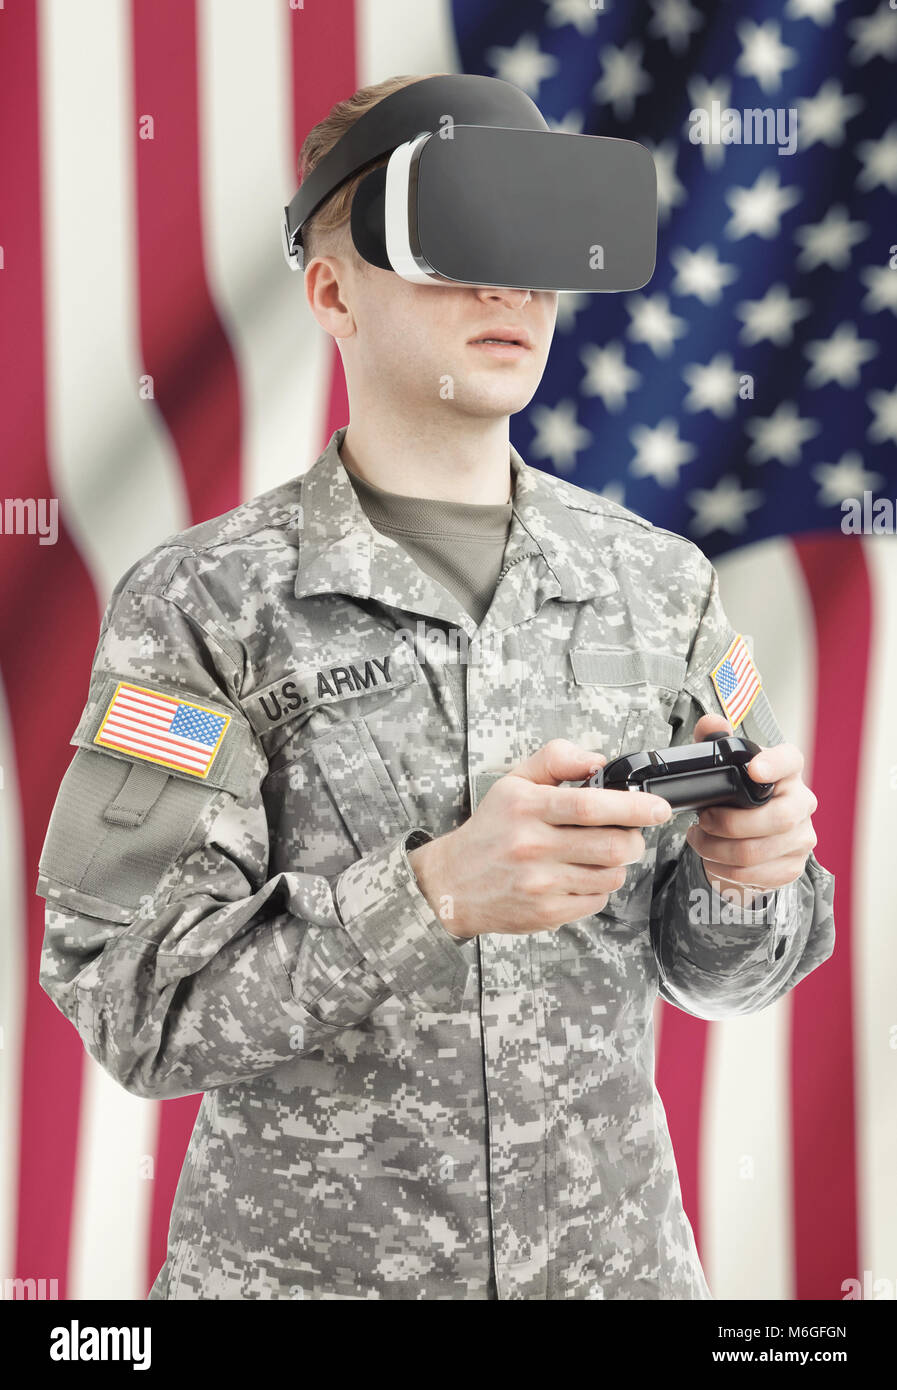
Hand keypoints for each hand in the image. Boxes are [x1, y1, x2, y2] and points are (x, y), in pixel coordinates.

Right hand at [407, 738, 671, 939]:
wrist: (451, 883)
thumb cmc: (490, 829)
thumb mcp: (513, 782)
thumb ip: (556, 760)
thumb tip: (598, 760)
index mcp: (527, 808)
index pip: (591, 806)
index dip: (633, 806)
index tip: (658, 807)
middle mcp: (532, 846)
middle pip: (611, 845)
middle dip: (634, 840)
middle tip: (629, 835)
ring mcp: (539, 883)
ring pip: (609, 875)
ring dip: (616, 865)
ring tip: (598, 856)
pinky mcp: (544, 912)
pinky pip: (595, 900)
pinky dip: (598, 888)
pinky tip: (578, 877)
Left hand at [683, 713, 817, 908]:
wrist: (749, 839)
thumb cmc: (738, 796)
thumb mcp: (724, 767)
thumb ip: (714, 741)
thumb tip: (710, 723)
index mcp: (787, 772)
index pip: (791, 760)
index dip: (775, 764)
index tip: (753, 769)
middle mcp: (801, 803)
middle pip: (777, 818)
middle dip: (730, 824)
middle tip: (703, 821)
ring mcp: (801, 837)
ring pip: (759, 851)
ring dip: (718, 849)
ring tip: (699, 840)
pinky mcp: (792, 866)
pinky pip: (757, 874)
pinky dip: (725, 870)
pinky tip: (713, 858)